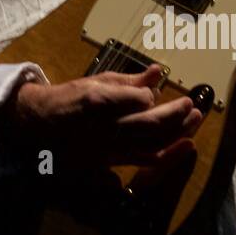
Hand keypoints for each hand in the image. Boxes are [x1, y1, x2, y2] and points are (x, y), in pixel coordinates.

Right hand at [0, 64, 203, 170]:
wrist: (40, 126)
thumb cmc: (69, 99)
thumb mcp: (96, 81)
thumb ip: (128, 80)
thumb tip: (156, 72)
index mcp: (98, 102)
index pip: (138, 100)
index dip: (150, 95)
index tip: (154, 89)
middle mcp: (104, 128)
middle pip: (151, 125)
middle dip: (176, 114)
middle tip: (191, 104)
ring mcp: (109, 148)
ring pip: (153, 145)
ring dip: (179, 133)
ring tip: (195, 120)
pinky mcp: (112, 161)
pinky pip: (146, 160)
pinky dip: (171, 154)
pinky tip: (187, 143)